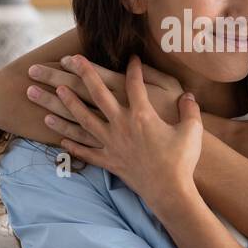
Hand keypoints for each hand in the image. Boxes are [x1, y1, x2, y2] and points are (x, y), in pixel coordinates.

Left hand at [49, 54, 203, 208]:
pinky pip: (87, 152)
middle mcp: (122, 125)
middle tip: (71, 60)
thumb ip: (190, 109)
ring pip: (84, 120)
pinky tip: (61, 140)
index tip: (132, 57)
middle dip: (84, 74)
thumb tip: (189, 96)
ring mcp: (112, 143)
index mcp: (142, 114)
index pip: (135, 83)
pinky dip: (73, 146)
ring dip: (68, 105)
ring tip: (55, 92)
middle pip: (98, 94)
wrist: (170, 191)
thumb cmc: (182, 159)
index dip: (134, 68)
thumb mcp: (192, 129)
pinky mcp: (109, 161)